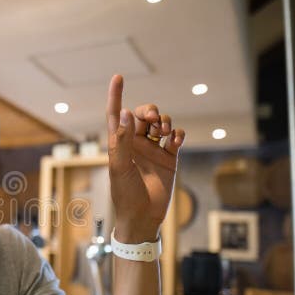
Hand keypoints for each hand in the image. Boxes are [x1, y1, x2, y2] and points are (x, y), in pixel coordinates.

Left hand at [105, 75, 184, 242]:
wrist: (142, 217)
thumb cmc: (125, 195)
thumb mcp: (120, 167)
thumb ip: (122, 140)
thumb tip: (125, 112)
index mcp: (118, 143)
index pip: (116, 114)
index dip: (116, 95)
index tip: (118, 76)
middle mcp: (135, 143)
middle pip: (142, 115)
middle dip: (149, 110)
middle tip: (154, 119)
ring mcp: (152, 150)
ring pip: (160, 124)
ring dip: (165, 121)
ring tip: (165, 131)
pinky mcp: (169, 158)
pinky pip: (175, 138)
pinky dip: (178, 134)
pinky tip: (176, 140)